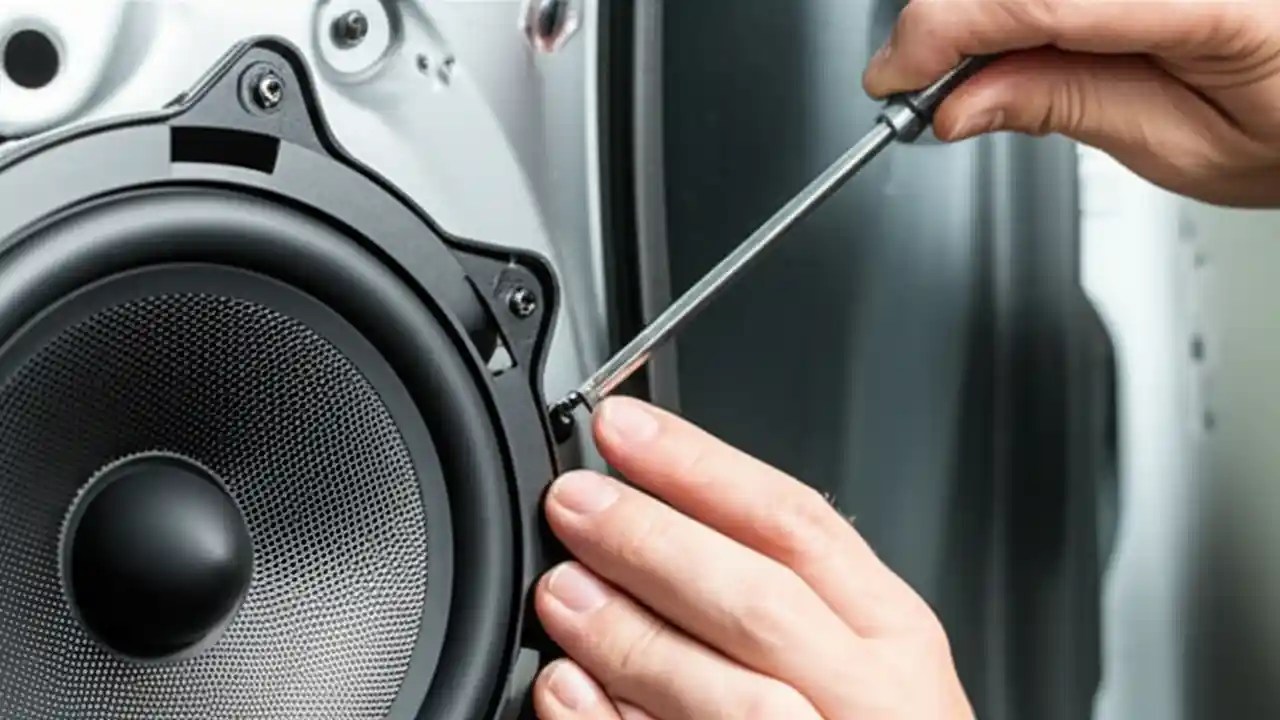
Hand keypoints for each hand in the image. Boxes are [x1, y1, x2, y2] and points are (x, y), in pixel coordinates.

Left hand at [531, 397, 970, 719]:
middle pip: (757, 599)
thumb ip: (785, 590)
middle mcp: (870, 701)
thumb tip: (660, 515)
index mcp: (893, 637)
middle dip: (652, 542)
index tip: (624, 430)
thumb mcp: (864, 651)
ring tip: (561, 591)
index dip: (698, 466)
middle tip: (575, 505)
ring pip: (727, 696)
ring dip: (629, 636)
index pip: (794, 523)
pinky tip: (568, 692)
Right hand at [863, 0, 1279, 206]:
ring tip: (984, 77)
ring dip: (988, 18)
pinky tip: (1022, 43)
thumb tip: (964, 103)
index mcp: (1211, 1)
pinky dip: (1019, 10)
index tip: (893, 75)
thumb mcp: (1184, 146)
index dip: (945, 29)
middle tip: (928, 89)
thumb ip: (1069, 106)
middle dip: (955, 23)